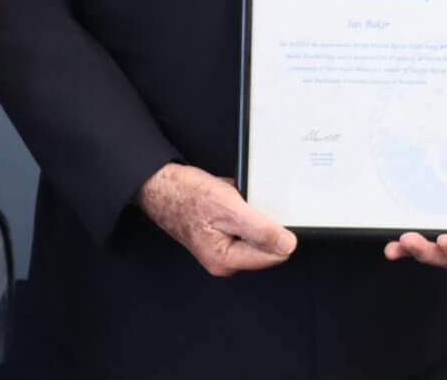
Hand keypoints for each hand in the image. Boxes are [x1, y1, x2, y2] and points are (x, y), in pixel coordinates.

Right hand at [136, 163, 296, 276]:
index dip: (277, 231)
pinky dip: (239, 207)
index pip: (274, 255)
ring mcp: (220, 249)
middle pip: (265, 244)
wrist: (158, 185)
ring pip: (253, 231)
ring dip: (249, 211)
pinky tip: (227, 196)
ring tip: (232, 197)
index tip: (265, 210)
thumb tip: (288, 245)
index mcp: (228, 260)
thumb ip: (260, 230)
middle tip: (241, 202)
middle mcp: (225, 261)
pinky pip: (241, 222)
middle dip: (260, 219)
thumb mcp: (229, 208)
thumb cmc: (186, 195)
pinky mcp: (218, 236)